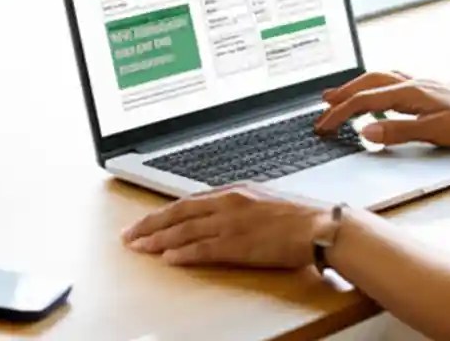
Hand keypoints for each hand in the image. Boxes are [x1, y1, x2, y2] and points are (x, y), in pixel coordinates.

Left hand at [121, 184, 331, 268]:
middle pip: (179, 213)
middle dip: (150, 224)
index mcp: (235, 191)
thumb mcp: (265, 201)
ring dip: (158, 240)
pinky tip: (167, 259)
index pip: (189, 201)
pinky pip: (201, 249)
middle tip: (130, 234)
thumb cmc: (300, 217)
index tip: (148, 220)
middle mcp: (228, 203)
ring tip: (139, 248)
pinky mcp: (237, 244)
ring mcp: (231, 223)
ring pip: (184, 231)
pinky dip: (182, 254)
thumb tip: (222, 215)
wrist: (319, 226)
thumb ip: (240, 206)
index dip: (165, 211)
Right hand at [315, 71, 449, 146]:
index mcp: (409, 92)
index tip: (322, 125)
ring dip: (359, 85)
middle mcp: (413, 82)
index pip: (364, 101)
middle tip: (323, 105)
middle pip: (368, 82)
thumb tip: (363, 132)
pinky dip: (379, 84)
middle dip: (343, 94)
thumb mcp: (433, 132)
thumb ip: (397, 131)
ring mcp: (422, 82)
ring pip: (381, 77)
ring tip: (342, 94)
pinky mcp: (430, 87)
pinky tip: (381, 93)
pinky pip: (395, 79)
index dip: (340, 113)